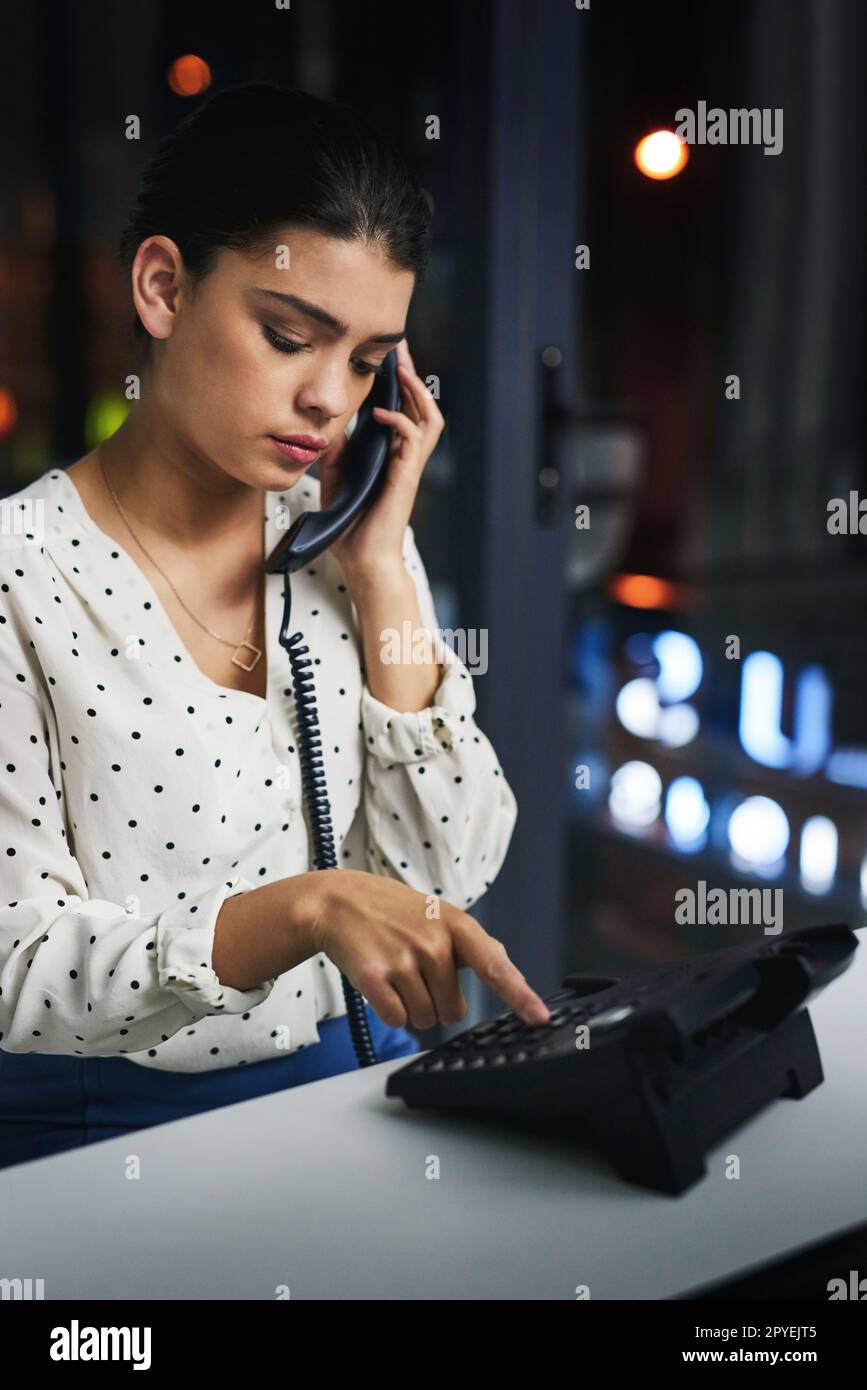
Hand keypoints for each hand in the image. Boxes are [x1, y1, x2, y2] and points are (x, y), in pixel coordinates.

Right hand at [307, 869, 550, 1030]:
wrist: (337, 901)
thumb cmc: (392, 911)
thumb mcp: (438, 914)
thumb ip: (471, 943)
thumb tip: (505, 967)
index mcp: (457, 925)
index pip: (495, 965)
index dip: (520, 995)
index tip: (539, 1017)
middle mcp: (434, 942)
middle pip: (454, 1010)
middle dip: (436, 1000)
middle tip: (415, 969)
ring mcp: (404, 959)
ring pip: (425, 1019)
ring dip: (411, 1006)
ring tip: (396, 971)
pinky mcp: (375, 977)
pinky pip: (397, 1019)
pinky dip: (389, 1009)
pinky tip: (380, 980)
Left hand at [317, 336, 443, 584]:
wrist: (361, 562)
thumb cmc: (350, 528)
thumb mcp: (334, 481)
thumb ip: (335, 454)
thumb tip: (331, 426)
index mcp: (389, 456)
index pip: (401, 410)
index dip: (397, 383)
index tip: (385, 357)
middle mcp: (403, 458)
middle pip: (420, 406)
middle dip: (412, 375)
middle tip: (400, 348)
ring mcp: (408, 468)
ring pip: (428, 419)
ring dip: (417, 392)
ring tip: (403, 370)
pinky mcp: (406, 479)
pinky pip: (413, 441)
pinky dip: (401, 422)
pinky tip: (382, 415)